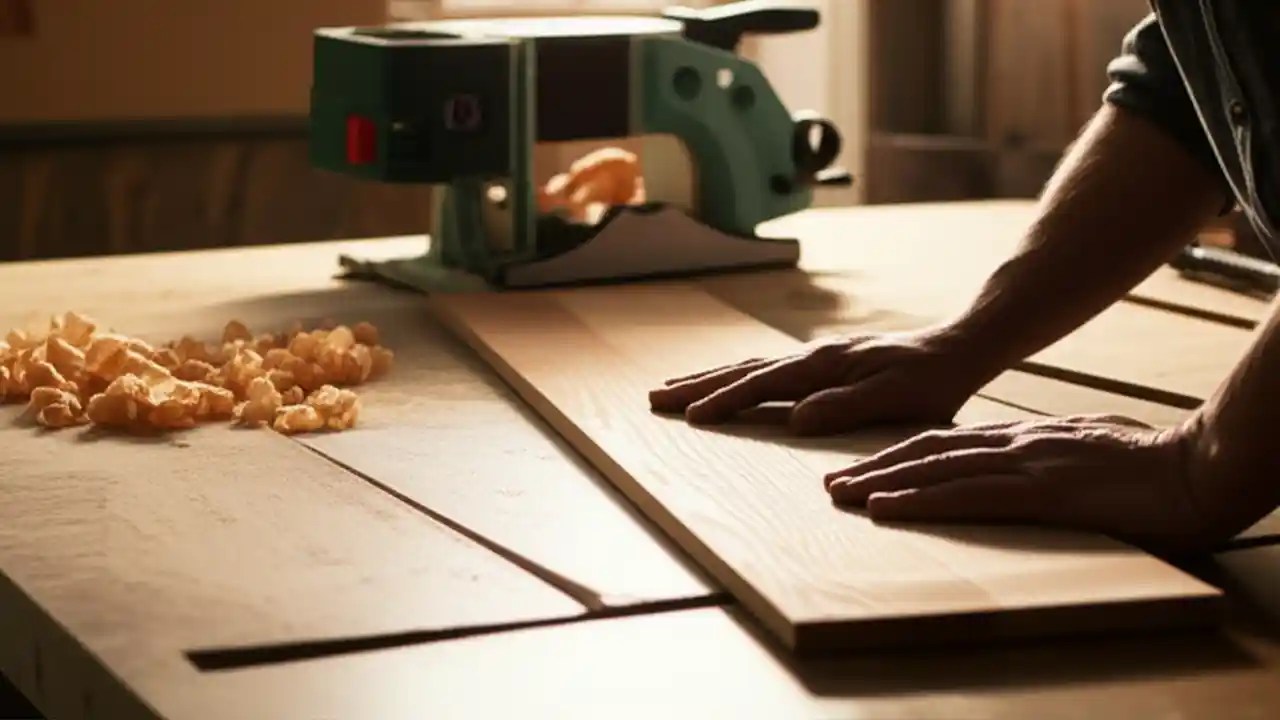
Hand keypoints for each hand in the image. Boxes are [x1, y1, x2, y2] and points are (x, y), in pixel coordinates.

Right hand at [649, 329, 993, 434]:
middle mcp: (813, 357)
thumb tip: (796, 417)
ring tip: (673, 389)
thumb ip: (847, 406)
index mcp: (825, 367)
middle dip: (698, 385)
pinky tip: (728, 383)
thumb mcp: (898, 398)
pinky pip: (766, 369)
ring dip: (710, 378)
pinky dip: (737, 376)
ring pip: (750, 367)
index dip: (725, 401)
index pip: (763, 386)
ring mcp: (816, 357)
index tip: (690, 415)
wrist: (959, 346)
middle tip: (654, 398)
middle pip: (743, 371)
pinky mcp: (823, 363)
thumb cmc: (933, 380)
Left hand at [824, 414, 1225, 552]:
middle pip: (930, 451)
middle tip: (835, 484)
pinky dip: (920, 501)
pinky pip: (968, 495)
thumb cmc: (1148, 468)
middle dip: (878, 466)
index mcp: (1026, 438)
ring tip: (842, 495)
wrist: (1196, 468)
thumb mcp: (1085, 458)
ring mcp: (1026, 464)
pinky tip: (887, 508)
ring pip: (938, 469)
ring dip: (884, 482)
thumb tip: (1032, 473)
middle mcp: (1016, 443)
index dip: (903, 455)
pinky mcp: (1040, 491)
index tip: (867, 469)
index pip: (950, 443)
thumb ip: (1049, 461)